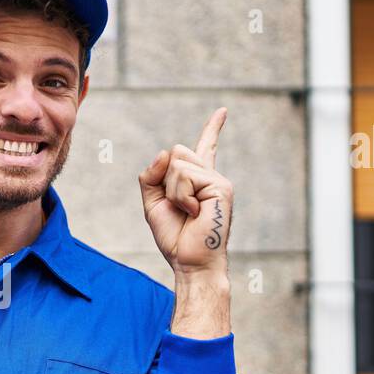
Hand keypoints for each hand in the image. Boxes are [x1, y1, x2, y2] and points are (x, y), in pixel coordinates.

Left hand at [138, 107, 232, 275]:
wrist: (190, 261)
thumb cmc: (175, 237)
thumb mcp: (152, 203)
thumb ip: (152, 176)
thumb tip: (166, 153)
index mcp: (198, 180)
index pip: (204, 148)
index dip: (212, 130)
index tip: (222, 112)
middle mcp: (210, 176)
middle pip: (176, 152)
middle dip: (165, 180)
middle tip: (178, 207)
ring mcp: (217, 180)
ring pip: (177, 164)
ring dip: (172, 191)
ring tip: (187, 211)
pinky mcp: (221, 186)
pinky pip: (184, 177)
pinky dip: (180, 197)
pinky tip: (194, 212)